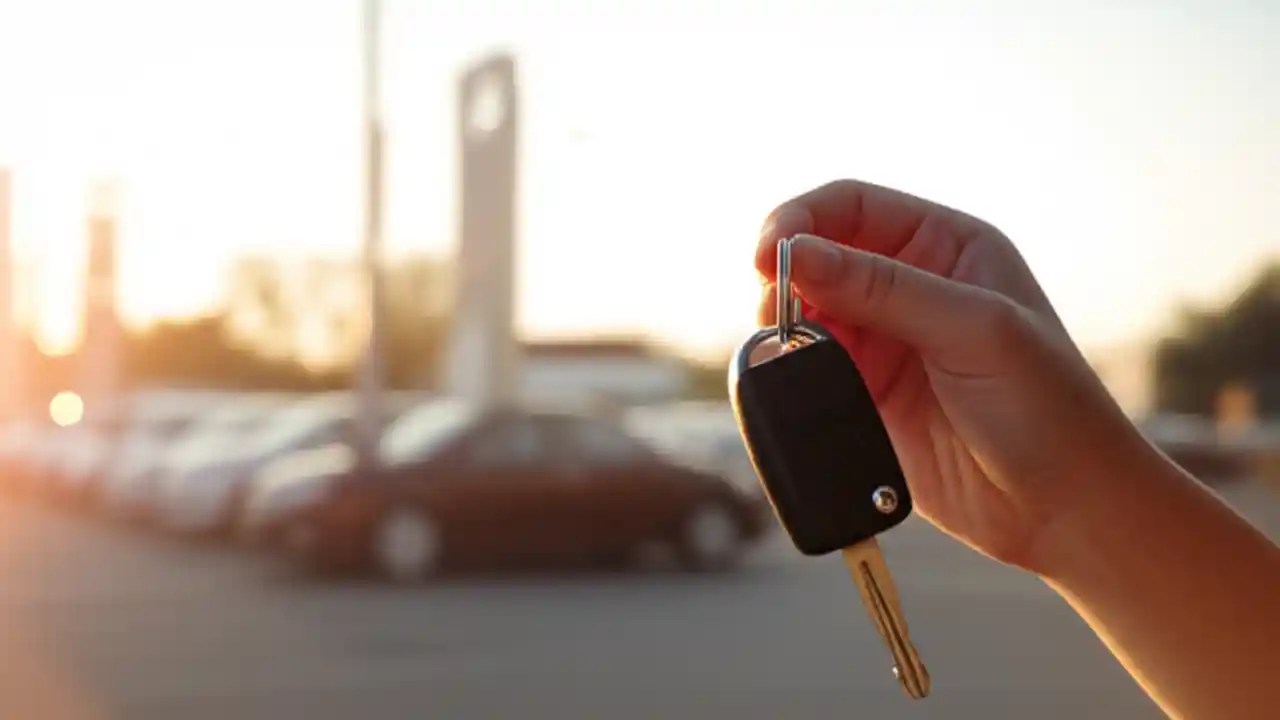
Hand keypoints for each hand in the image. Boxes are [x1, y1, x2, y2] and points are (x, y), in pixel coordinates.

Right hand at [754, 180, 1145, 572]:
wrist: (1063, 511)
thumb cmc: (1048, 408)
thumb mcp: (972, 329)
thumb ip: (882, 287)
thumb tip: (795, 254)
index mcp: (945, 246)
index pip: (851, 206)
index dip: (800, 221)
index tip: (767, 256)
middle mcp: (910, 287)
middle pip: (816, 257)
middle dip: (785, 278)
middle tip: (775, 314)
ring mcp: (884, 344)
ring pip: (804, 315)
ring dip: (785, 330)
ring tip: (790, 355)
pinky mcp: (865, 397)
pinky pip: (807, 372)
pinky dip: (790, 374)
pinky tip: (797, 387)